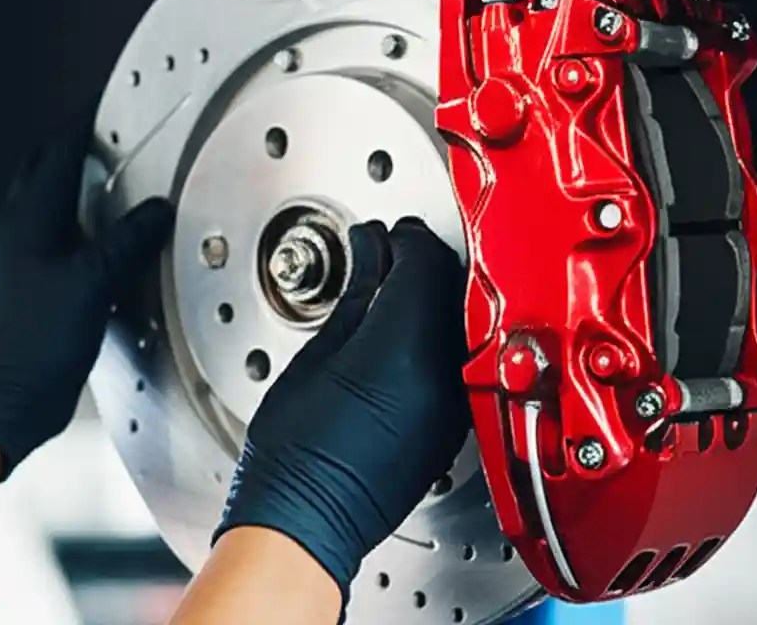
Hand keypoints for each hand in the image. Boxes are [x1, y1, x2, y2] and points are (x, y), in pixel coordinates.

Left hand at [0, 124, 173, 480]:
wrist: (7, 396)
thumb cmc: (34, 343)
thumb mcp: (93, 282)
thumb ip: (128, 241)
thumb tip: (155, 211)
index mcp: (25, 220)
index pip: (59, 151)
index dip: (86, 123)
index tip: (109, 103)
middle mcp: (16, 233)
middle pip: (48, 172)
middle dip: (80, 149)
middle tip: (115, 137)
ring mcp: (19, 259)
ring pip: (55, 205)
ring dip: (85, 189)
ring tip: (121, 185)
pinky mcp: (31, 285)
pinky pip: (61, 239)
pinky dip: (87, 228)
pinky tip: (112, 244)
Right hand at [215, 218, 470, 603]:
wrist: (309, 521)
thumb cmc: (297, 454)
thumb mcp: (317, 356)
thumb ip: (356, 296)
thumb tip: (372, 254)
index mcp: (405, 348)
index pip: (425, 262)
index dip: (404, 238)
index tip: (384, 234)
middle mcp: (443, 372)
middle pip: (451, 287)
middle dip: (422, 261)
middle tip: (386, 252)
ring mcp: (453, 400)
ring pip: (459, 319)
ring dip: (433, 296)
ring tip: (391, 290)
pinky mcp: (453, 422)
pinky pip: (457, 357)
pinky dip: (437, 334)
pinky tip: (405, 334)